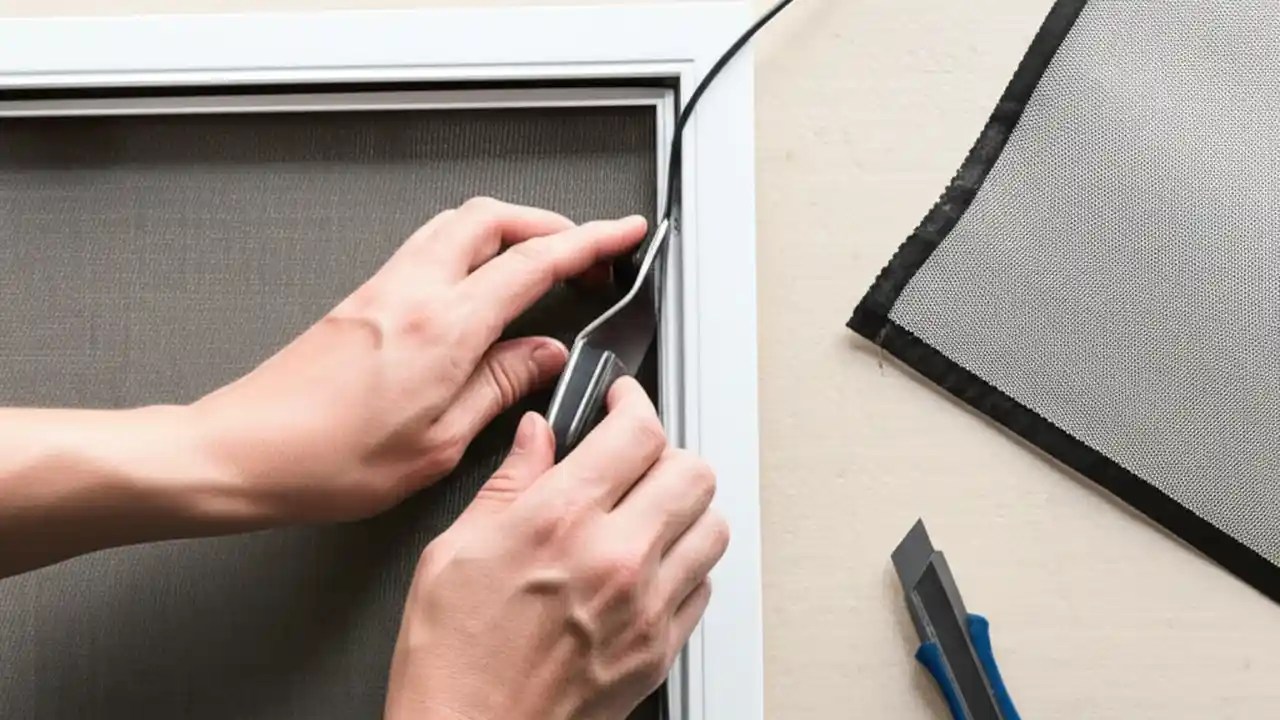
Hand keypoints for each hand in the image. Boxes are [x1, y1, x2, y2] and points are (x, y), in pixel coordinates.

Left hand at [190, 198, 647, 522]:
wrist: (241, 453)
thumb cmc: (325, 459)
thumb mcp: (440, 443)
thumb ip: (500, 387)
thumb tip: (543, 358)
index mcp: (443, 328)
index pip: (535, 261)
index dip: (591, 241)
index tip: (624, 233)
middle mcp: (412, 293)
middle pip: (493, 218)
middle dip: (549, 223)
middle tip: (584, 254)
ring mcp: (382, 289)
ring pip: (458, 225)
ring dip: (507, 232)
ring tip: (540, 267)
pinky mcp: (362, 299)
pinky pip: (430, 250)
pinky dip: (470, 252)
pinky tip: (480, 293)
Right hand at [384, 378, 729, 719]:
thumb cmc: (452, 658)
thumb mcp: (454, 549)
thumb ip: (508, 482)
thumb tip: (536, 437)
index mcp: (560, 521)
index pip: (637, 430)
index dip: (633, 400)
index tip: (621, 399)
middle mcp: (615, 558)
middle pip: (692, 471)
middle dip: (664, 451)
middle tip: (634, 458)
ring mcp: (646, 606)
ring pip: (712, 525)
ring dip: (684, 508)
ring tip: (648, 511)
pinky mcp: (660, 648)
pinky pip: (704, 585)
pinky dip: (685, 565)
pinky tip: (648, 568)